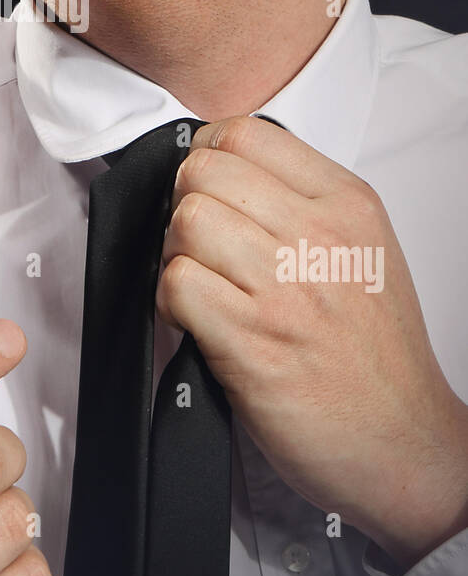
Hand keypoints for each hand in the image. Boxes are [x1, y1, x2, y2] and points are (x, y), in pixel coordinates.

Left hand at [156, 115, 467, 571]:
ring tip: (203, 284)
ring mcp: (285, 289)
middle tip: (202, 245)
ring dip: (176, 254)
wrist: (404, 442)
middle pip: (203, 172)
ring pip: (186, 221)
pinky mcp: (253, 342)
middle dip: (185, 205)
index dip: (207, 156)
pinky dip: (170, 303)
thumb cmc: (377, 353)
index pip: (244, 133)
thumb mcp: (363, 248)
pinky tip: (198, 320)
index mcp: (347, 204)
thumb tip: (221, 166)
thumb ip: (302, 200)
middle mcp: (319, 237)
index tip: (210, 190)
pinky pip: (176, 285)